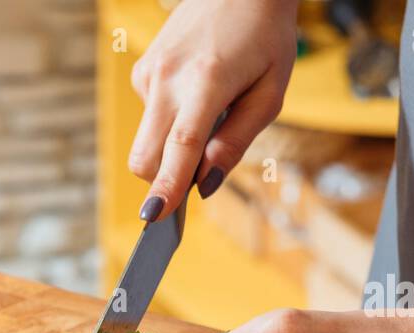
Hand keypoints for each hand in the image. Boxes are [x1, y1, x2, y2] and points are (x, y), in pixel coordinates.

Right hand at [129, 0, 298, 219]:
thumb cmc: (264, 37)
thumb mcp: (271, 91)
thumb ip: (238, 140)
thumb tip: (206, 183)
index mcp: (207, 81)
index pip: (181, 144)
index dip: (167, 184)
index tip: (153, 215)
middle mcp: (169, 77)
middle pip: (147, 156)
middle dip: (163, 179)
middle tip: (196, 175)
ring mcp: (149, 73)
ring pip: (147, 141)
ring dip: (172, 147)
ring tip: (209, 111)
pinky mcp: (142, 71)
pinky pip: (150, 118)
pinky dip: (170, 121)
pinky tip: (195, 92)